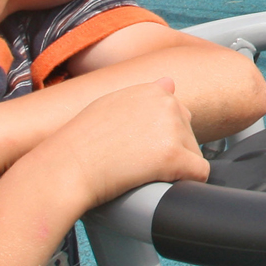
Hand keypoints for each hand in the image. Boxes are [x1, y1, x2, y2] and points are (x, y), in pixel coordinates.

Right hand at [32, 79, 210, 213]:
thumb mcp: (109, 103)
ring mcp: (172, 128)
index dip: (160, 136)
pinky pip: (199, 172)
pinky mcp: (174, 155)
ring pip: (193, 154)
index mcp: (153, 90)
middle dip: (170, 150)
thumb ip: (143, 95)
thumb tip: (170, 83)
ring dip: (174, 168)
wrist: (65, 168)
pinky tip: (162, 183)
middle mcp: (167, 103)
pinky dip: (186, 182)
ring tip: (138, 171)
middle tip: (137, 162)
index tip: (142, 148)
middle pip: (187, 134)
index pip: (177, 114)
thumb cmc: (79, 142)